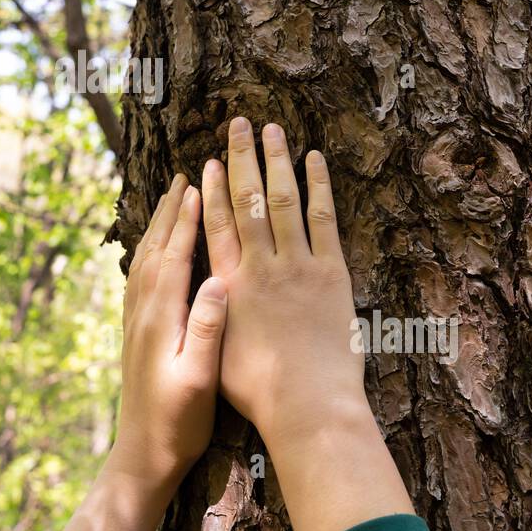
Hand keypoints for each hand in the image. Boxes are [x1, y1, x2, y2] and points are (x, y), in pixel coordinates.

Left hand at [111, 174, 227, 491]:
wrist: (142, 454)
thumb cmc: (177, 422)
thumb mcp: (199, 379)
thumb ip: (208, 329)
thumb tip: (218, 281)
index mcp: (159, 319)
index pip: (173, 257)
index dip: (185, 220)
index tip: (198, 185)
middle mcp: (141, 313)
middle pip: (154, 250)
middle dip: (170, 212)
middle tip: (184, 177)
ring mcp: (135, 322)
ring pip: (143, 261)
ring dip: (158, 227)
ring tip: (171, 200)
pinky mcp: (135, 333)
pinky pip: (140, 277)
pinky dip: (149, 251)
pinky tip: (156, 248)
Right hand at [200, 118, 365, 454]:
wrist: (308, 407)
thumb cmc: (259, 392)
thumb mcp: (215, 353)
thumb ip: (209, 313)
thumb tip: (199, 288)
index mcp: (229, 285)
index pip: (216, 224)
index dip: (212, 189)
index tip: (209, 161)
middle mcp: (260, 266)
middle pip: (247, 200)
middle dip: (241, 158)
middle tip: (237, 124)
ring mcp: (298, 266)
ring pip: (282, 200)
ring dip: (276, 160)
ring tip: (270, 128)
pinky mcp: (332, 274)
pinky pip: (323, 219)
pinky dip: (318, 186)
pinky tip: (313, 160)